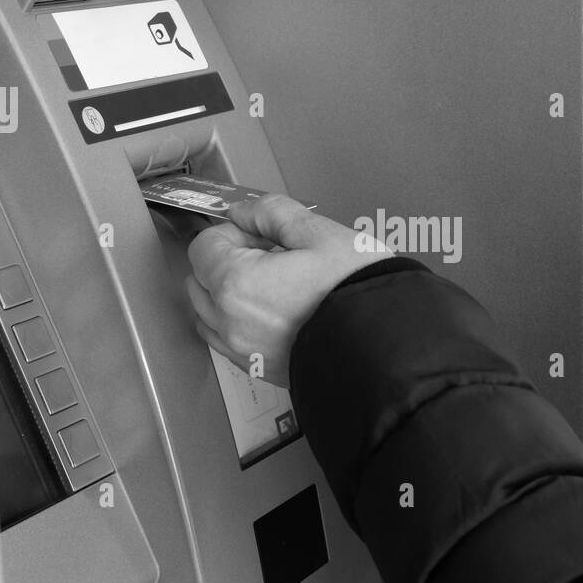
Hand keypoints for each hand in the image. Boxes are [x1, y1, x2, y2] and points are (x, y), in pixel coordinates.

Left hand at [186, 194, 390, 386]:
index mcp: (236, 281)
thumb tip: (243, 213)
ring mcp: (240, 350)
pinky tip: (274, 312)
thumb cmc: (355, 289)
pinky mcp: (257, 369)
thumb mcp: (320, 233)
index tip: (263, 235)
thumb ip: (272, 213)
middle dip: (224, 261)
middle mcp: (229, 320)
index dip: (232, 233)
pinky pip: (226, 341)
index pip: (203, 247)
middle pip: (198, 280)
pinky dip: (236, 322)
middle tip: (270, 256)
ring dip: (226, 294)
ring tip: (272, 286)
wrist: (384, 347)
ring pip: (207, 314)